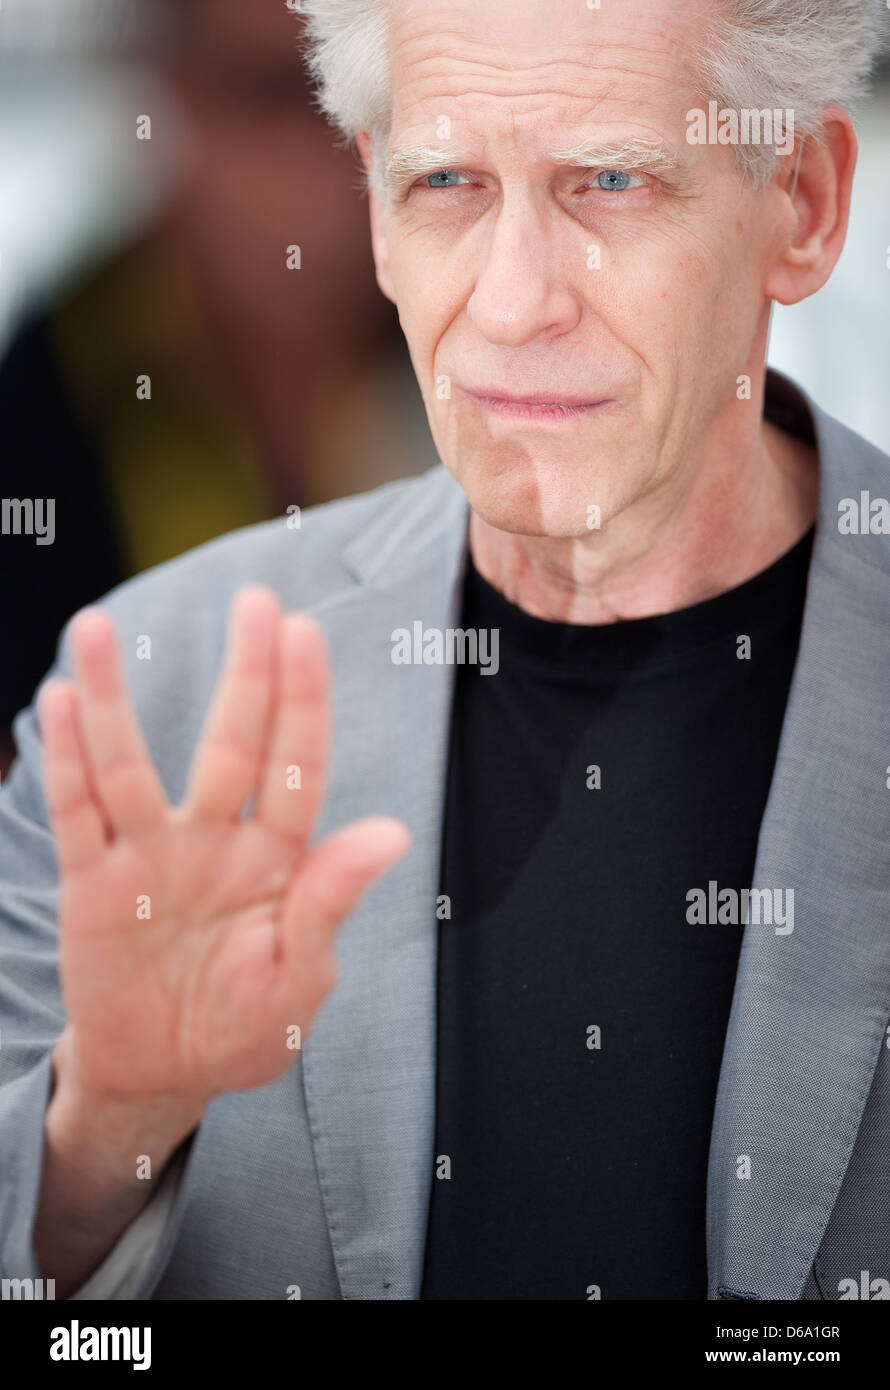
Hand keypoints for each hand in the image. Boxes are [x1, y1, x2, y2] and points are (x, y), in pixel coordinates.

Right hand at [38, 585, 409, 1106]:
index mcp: (276, 859)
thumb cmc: (246, 1024)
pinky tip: (60, 704)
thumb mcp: (298, 979)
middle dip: (245, 675)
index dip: (302, 701)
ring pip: (129, 766)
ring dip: (113, 699)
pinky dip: (66, 763)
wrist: (165, 1074)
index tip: (305, 631)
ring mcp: (151, 856)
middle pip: (231, 744)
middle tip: (255, 599)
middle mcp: (213, 840)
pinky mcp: (94, 885)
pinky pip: (80, 816)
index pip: (296, 767)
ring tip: (95, 627)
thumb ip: (329, 903)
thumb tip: (391, 834)